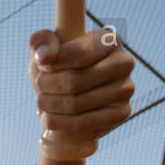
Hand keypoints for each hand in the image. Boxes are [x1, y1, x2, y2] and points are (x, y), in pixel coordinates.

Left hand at [28, 28, 134, 144]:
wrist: (69, 93)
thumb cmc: (58, 65)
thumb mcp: (45, 49)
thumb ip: (41, 43)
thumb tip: (45, 57)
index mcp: (109, 40)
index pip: (78, 54)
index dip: (52, 64)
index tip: (41, 66)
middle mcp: (124, 62)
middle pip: (74, 81)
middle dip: (47, 85)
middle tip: (39, 87)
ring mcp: (126, 89)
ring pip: (76, 104)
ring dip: (49, 105)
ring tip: (42, 102)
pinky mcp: (122, 113)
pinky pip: (83, 124)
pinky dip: (58, 123)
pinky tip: (49, 117)